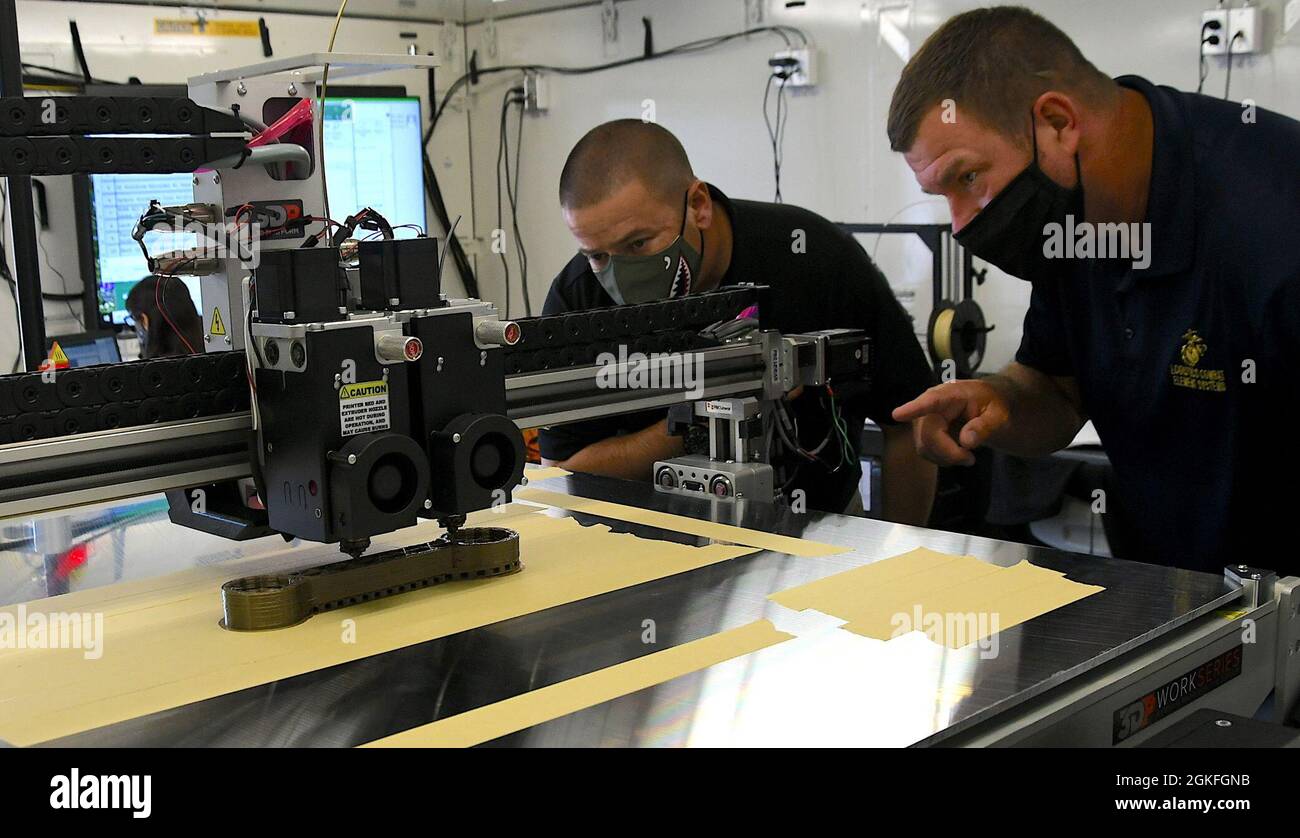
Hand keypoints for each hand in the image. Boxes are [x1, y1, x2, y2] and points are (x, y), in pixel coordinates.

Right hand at [891, 380, 1010, 465]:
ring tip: (966, 456)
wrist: (984, 406)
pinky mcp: (921, 432)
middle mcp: (931, 405)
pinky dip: (941, 458)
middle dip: (949, 453)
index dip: (914, 409)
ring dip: (946, 458)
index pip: (931, 401)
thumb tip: (967, 442)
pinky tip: (955, 454)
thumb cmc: (991, 404)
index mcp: (951, 394)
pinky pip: (925, 452)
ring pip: (924, 447)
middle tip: (971, 459)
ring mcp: (923, 419)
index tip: (897, 415)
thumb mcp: (998, 414)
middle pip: (928, 435)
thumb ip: (985, 426)